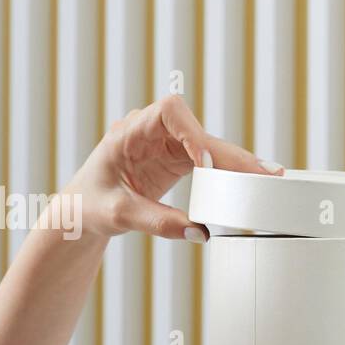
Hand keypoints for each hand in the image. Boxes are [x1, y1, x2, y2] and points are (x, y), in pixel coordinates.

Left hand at [60, 93, 284, 242]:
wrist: (78, 212)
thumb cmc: (87, 205)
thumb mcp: (117, 215)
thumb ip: (155, 222)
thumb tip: (197, 231)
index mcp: (129, 132)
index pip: (169, 113)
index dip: (192, 132)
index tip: (204, 162)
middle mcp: (150, 132)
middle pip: (198, 131)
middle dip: (229, 151)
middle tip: (262, 173)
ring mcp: (165, 146)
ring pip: (207, 146)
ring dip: (235, 162)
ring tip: (267, 178)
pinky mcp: (175, 162)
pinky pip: (206, 162)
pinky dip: (226, 173)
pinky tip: (248, 183)